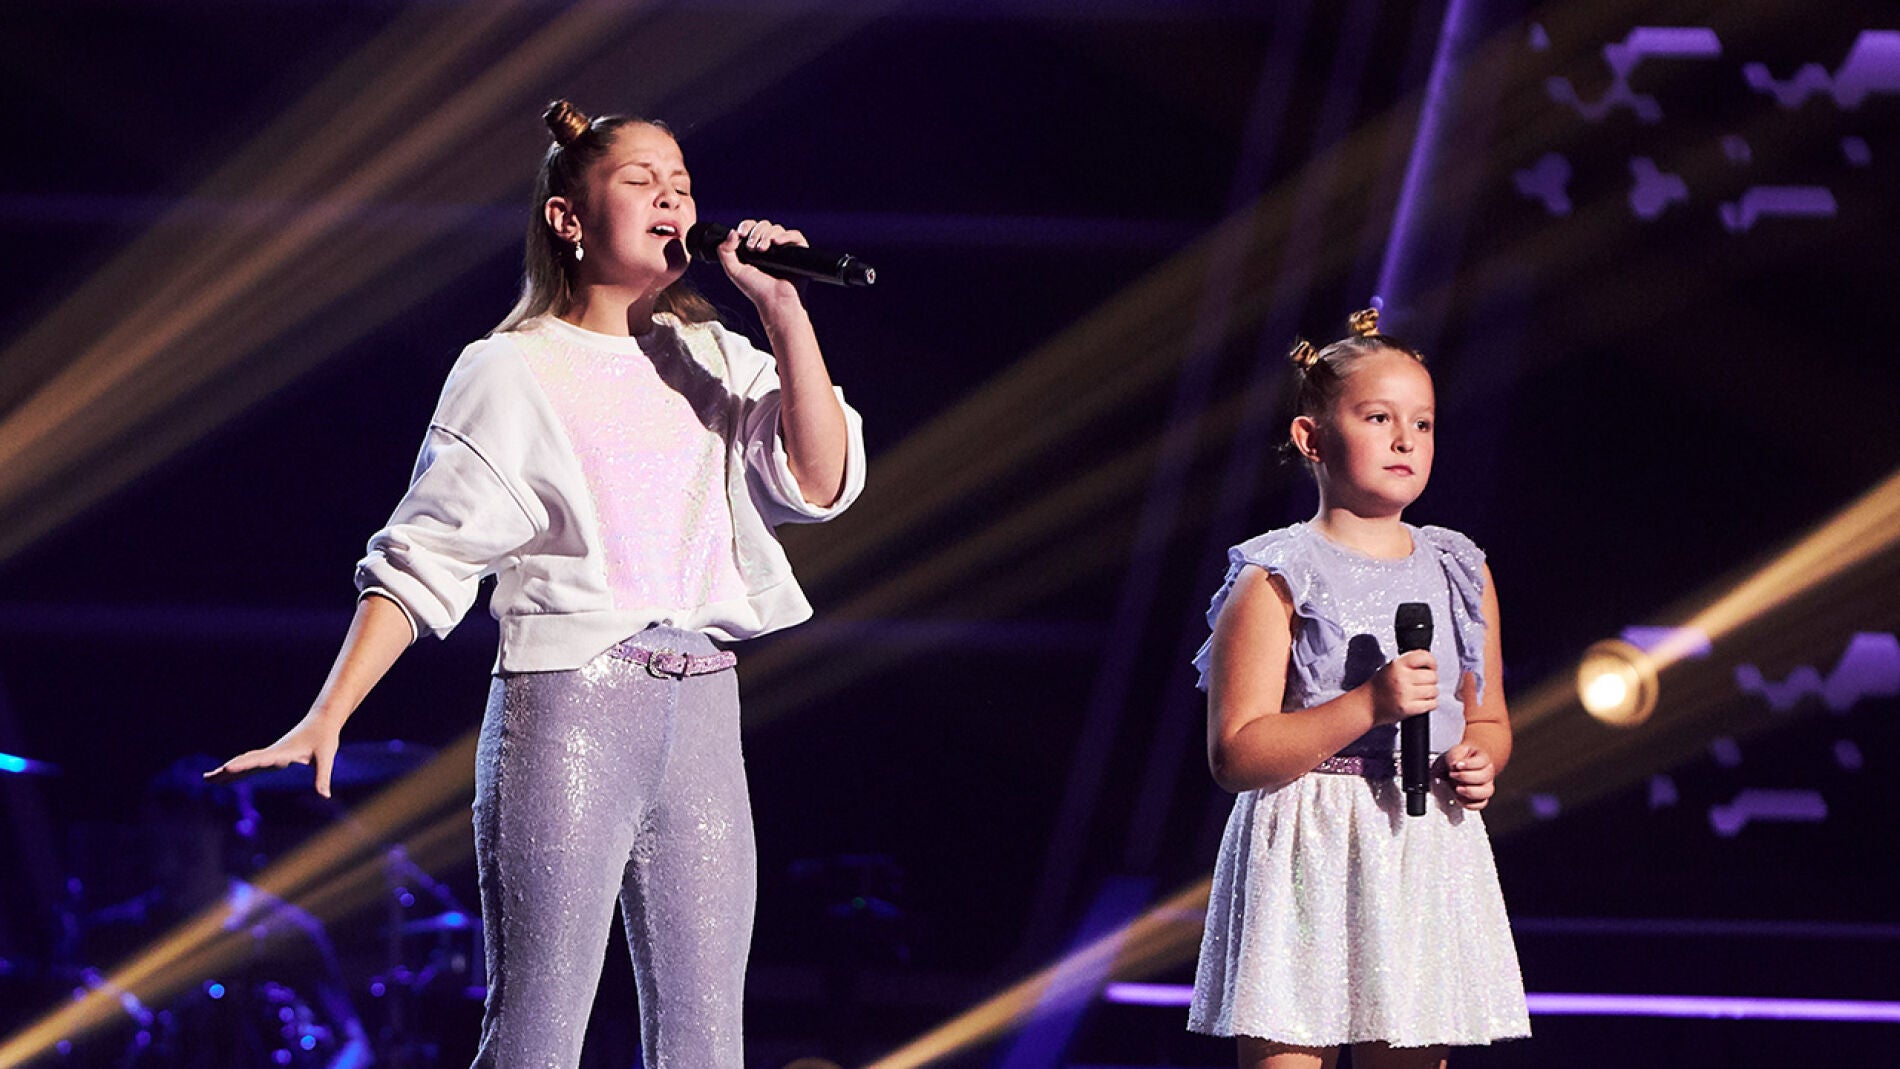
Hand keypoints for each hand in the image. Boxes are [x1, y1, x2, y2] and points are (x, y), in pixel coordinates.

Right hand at [203, 713, 342, 797]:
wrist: (322, 721)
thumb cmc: (324, 738)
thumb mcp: (326, 757)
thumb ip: (323, 777)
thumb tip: (325, 796)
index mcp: (283, 752)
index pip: (260, 760)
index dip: (244, 765)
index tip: (227, 768)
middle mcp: (272, 753)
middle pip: (244, 761)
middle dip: (226, 770)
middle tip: (206, 779)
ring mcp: (270, 754)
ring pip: (244, 763)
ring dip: (226, 771)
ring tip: (207, 779)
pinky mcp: (272, 756)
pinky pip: (251, 764)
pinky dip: (237, 770)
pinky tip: (227, 776)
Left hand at [716, 218, 807, 314]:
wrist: (775, 302)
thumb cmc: (756, 290)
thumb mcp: (733, 270)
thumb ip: (725, 251)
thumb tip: (732, 232)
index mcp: (754, 248)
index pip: (751, 227)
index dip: (746, 226)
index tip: (742, 234)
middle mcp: (770, 246)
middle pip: (763, 225)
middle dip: (756, 233)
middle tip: (753, 248)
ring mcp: (784, 248)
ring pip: (777, 228)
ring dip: (767, 235)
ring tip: (763, 250)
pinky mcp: (798, 251)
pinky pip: (794, 235)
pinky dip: (786, 236)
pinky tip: (777, 243)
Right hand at [1368, 649, 1436, 724]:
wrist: (1367, 705)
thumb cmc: (1379, 687)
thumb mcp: (1390, 667)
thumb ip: (1408, 663)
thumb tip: (1430, 663)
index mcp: (1396, 665)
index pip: (1423, 657)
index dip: (1432, 662)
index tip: (1431, 667)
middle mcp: (1401, 678)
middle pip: (1432, 676)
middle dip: (1431, 680)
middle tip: (1423, 683)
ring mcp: (1404, 694)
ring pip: (1434, 691)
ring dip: (1431, 693)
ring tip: (1421, 693)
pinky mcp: (1408, 708)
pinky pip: (1432, 704)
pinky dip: (1430, 704)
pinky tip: (1422, 702)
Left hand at [1440, 742, 1495, 809]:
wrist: (1458, 767)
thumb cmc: (1459, 759)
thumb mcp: (1455, 752)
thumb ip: (1455, 757)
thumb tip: (1455, 765)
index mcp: (1483, 758)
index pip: (1482, 761)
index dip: (1469, 764)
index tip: (1457, 765)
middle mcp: (1488, 773)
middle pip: (1485, 776)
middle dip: (1466, 777)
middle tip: (1452, 775)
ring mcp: (1486, 786)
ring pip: (1487, 792)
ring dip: (1470, 792)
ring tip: (1457, 789)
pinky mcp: (1481, 798)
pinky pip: (1481, 804)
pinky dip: (1470, 804)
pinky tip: (1459, 798)